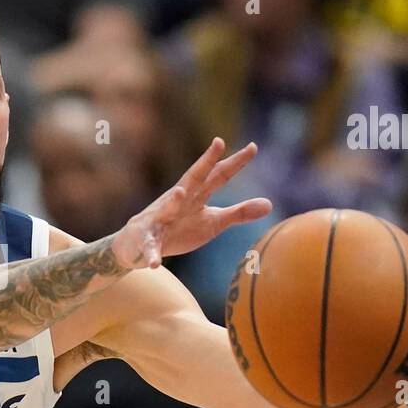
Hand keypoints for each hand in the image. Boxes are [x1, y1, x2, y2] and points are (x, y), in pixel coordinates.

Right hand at [110, 138, 270, 269]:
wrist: (137, 244)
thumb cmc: (179, 228)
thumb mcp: (212, 221)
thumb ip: (238, 213)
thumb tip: (270, 204)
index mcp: (196, 195)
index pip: (218, 176)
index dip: (235, 163)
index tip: (252, 147)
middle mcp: (178, 201)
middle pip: (193, 179)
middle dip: (205, 163)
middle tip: (218, 144)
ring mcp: (160, 219)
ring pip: (166, 208)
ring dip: (173, 201)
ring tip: (180, 193)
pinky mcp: (147, 240)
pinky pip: (150, 247)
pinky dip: (152, 254)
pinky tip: (155, 263)